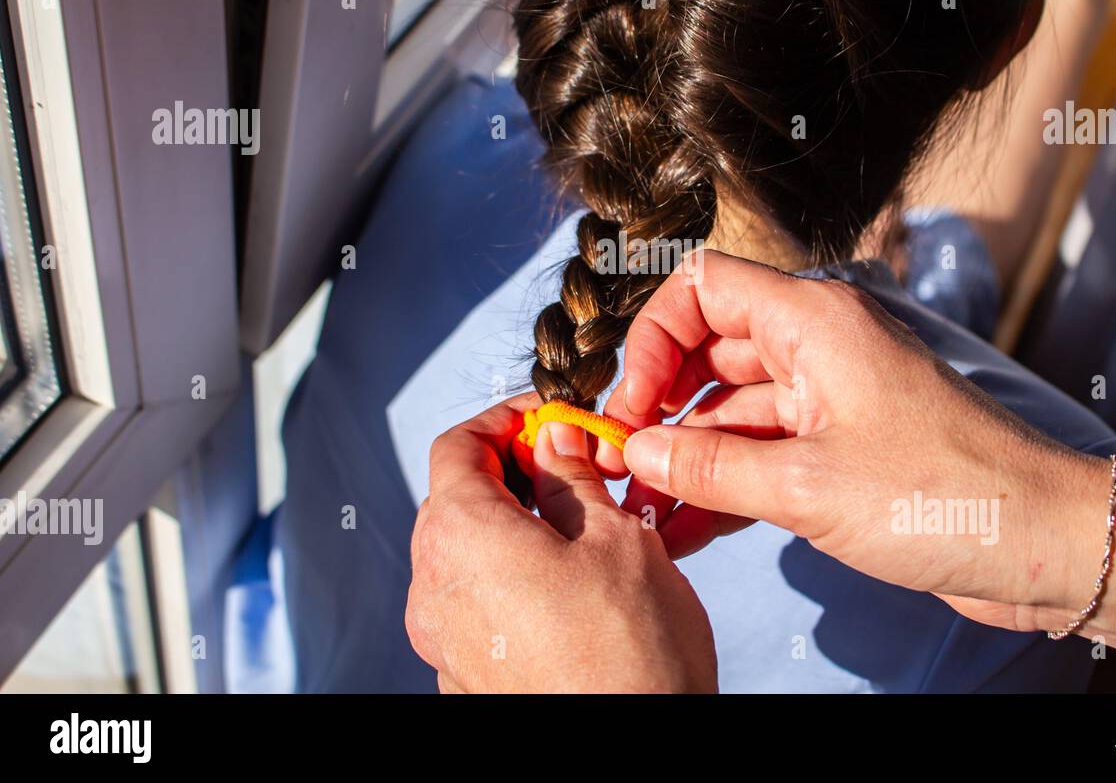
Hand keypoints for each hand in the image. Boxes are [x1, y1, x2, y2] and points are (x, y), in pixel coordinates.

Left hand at [406, 394, 716, 692]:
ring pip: (469, 555)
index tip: (553, 418)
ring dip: (518, 526)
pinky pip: (478, 605)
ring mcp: (443, 641)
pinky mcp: (465, 680)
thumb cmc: (629, 654)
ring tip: (587, 529)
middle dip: (515, 472)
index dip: (506, 420)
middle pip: (456, 499)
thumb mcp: (615, 538)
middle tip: (580, 469)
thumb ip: (574, 478)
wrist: (631, 762)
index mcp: (459, 535)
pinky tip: (573, 588)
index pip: (457, 446)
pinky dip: (514, 578)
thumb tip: (555, 439)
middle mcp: (434, 588)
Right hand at [605, 251, 1113, 630]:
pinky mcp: (845, 448)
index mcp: (815, 321)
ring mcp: (833, 398)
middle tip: (623, 464)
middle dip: (659, 405)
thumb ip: (710, 467)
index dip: (653, 338)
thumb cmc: (948, 495)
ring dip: (687, 455)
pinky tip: (685, 526)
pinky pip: (765, 452)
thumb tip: (636, 452)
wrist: (1047, 544)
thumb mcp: (809, 486)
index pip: (703, 286)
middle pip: (710, 349)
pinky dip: (725, 483)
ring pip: (733, 409)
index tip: (630, 407)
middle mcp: (820, 346)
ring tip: (642, 510)